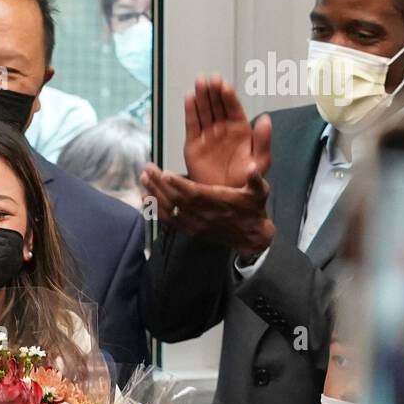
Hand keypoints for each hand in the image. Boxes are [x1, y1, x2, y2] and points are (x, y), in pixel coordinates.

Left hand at [140, 164, 274, 257]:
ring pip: (169, 210)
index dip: (179, 184)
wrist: (250, 236)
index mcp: (218, 202)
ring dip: (154, 194)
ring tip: (143, 179)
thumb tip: (252, 167)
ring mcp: (195, 224)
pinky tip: (145, 198)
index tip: (164, 173)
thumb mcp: (260, 192)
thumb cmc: (253, 208)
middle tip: (147, 169)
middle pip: (176, 200)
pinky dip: (156, 210)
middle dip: (159, 184)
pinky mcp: (190, 230)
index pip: (194, 193)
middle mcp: (203, 214)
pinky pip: (169, 221)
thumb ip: (256, 179)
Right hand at [182, 75, 271, 186]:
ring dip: (201, 96)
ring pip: (204, 111)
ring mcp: (208, 136)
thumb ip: (263, 139)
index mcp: (240, 130)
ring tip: (199, 82)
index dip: (228, 96)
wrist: (226, 197)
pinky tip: (189, 98)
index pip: (233, 108)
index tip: (224, 85)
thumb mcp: (261, 160)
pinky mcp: (193, 145)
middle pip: (217, 106)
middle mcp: (223, 129)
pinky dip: (190, 111)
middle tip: (210, 79)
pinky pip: (191, 125)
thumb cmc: (246, 179)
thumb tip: (266, 119)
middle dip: (214, 92)